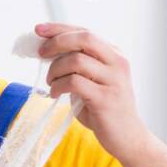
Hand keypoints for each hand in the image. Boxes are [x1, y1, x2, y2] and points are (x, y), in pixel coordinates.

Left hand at [34, 20, 150, 162]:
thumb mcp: (93, 82)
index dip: (60, 28)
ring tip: (50, 82)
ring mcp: (113, 80)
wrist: (127, 138)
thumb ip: (78, 67)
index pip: (85, 32)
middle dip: (57, 42)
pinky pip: (74, 82)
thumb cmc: (106, 111)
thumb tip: (49, 53)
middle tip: (41, 54)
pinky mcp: (105, 98)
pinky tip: (55, 93)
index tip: (39, 29)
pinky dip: (59, 86)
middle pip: (83, 39)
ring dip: (55, 69)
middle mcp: (117, 63)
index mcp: (114, 55)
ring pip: (76, 60)